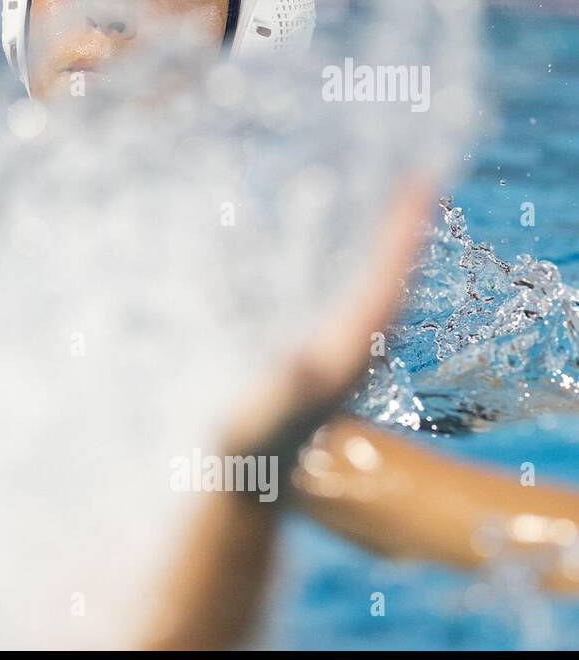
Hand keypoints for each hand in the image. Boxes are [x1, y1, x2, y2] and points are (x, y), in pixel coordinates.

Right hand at [221, 179, 432, 463]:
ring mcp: (342, 353)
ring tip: (391, 207)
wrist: (243, 477)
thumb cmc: (246, 447)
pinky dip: (360, 270)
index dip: (401, 232)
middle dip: (403, 230)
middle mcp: (355, 349)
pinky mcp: (324, 357)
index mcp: (345, 351)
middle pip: (393, 277)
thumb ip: (284, 390)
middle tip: (413, 182)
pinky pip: (354, 301)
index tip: (416, 186)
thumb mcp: (259, 417)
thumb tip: (300, 360)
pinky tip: (345, 255)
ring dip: (386, 248)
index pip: (385, 279)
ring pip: (378, 288)